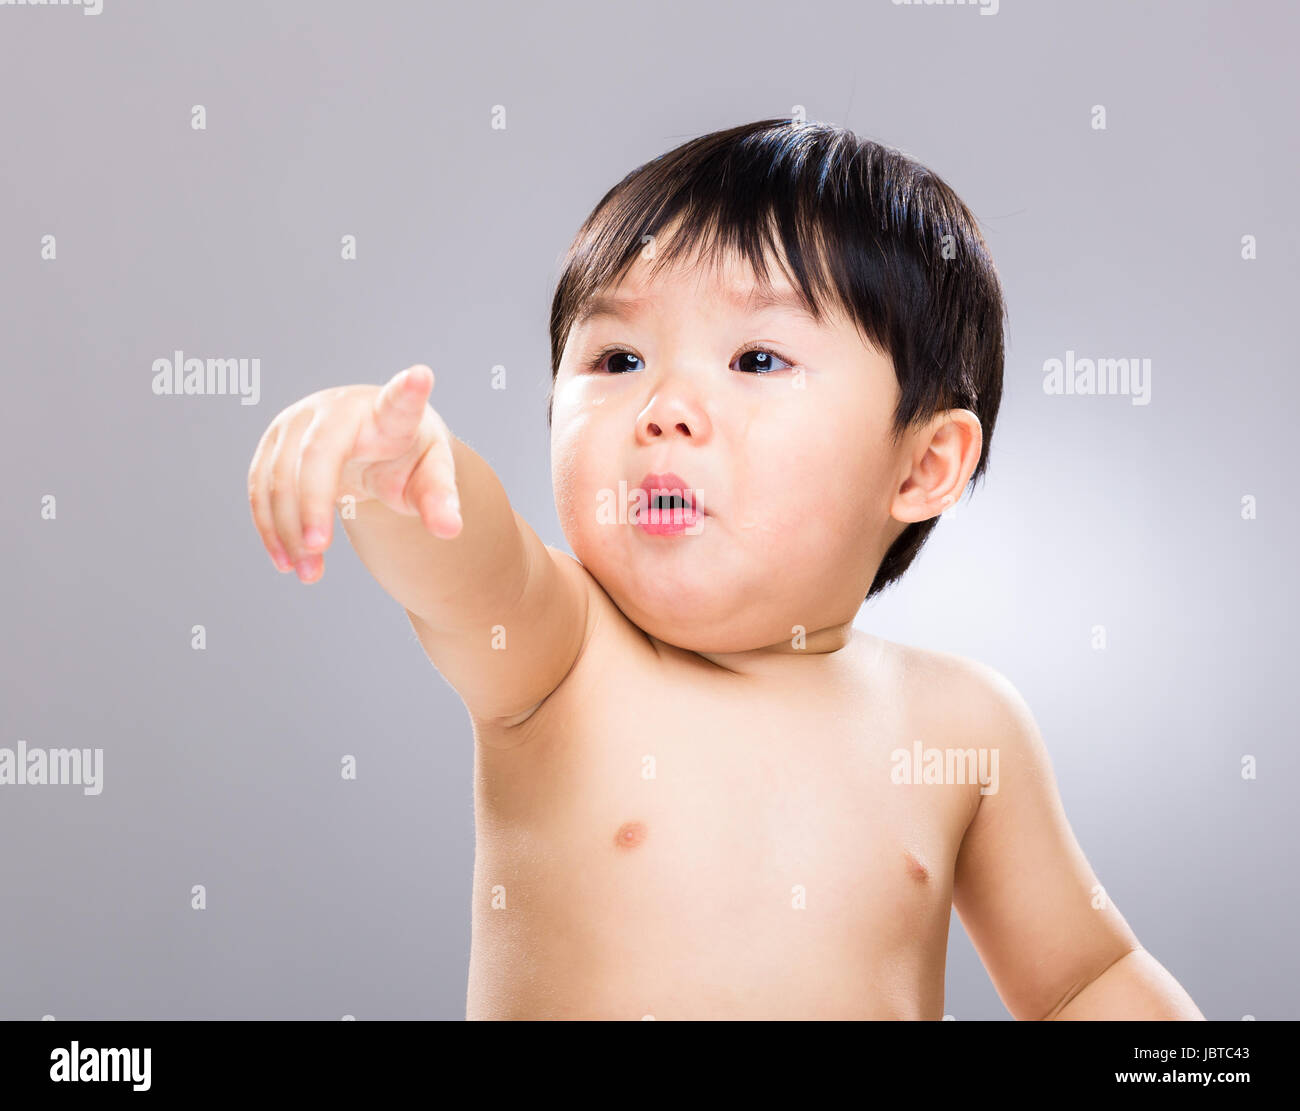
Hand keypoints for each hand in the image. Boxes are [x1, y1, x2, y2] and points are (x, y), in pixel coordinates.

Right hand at [247, 364, 460, 582]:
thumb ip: (440, 499)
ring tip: (309, 574)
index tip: (422, 377)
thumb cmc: (406, 452)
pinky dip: (270, 527)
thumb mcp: (430, 474)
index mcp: (389, 413)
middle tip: (317, 548)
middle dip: (312, 500)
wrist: (369, 437)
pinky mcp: (274, 444)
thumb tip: (449, 529)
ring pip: (279, 476)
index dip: (408, 390)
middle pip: (317, 452)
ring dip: (288, 528)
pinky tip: (287, 561)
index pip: (400, 401)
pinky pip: (261, 488)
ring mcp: (299, 422)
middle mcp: (339, 409)